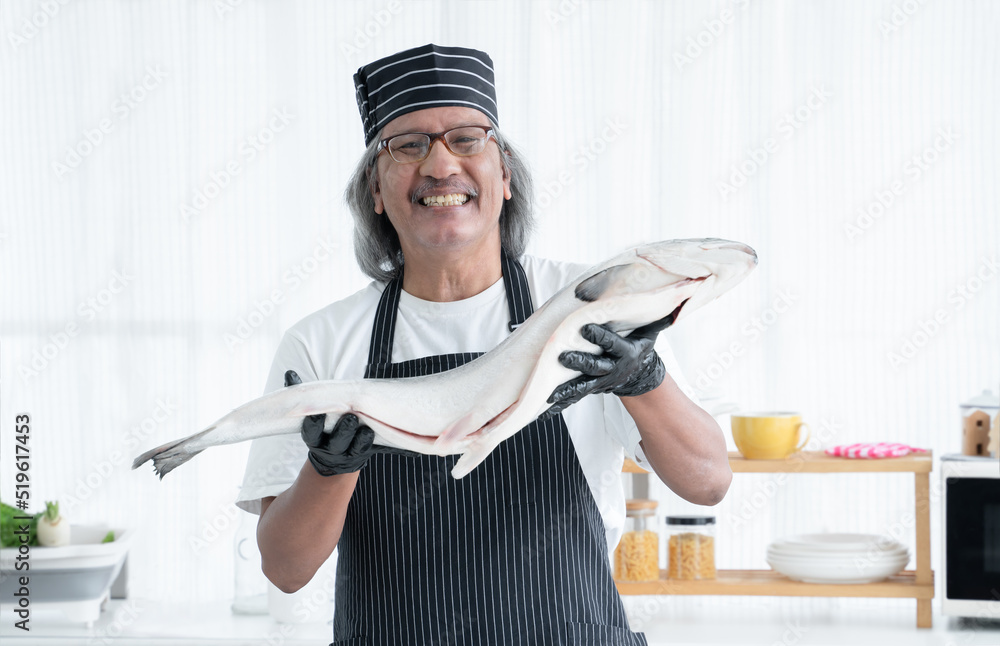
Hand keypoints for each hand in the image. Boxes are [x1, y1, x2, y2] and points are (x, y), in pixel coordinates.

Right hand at [284, 370, 374, 475]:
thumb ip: (302, 393)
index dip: (313, 424)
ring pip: (352, 447)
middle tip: (349, 417)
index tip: (317, 414)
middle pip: (335, 443)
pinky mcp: (360, 453)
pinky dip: (368, 440)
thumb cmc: (323, 424)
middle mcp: (328, 448)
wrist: (334, 457)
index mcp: (314, 438)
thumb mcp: (312, 411)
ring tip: (361, 421)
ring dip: (357, 435)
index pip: (311, 433)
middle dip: (342, 431)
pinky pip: (365, 449)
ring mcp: (345, 453)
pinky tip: (370, 430)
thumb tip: (290, 374)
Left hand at [537, 312, 675, 420]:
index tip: (586, 326)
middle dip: (578, 362)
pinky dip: (561, 403)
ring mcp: (600, 381)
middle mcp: (613, 368)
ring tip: (548, 393)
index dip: (600, 336)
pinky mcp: (590, 388)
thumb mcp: (649, 331)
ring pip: (582, 384)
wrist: (639, 374)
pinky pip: (574, 396)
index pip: (613, 344)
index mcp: (627, 353)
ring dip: (565, 388)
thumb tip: (679, 295)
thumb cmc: (640, 345)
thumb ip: (656, 316)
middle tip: (562, 357)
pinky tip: (545, 409)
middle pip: (594, 366)